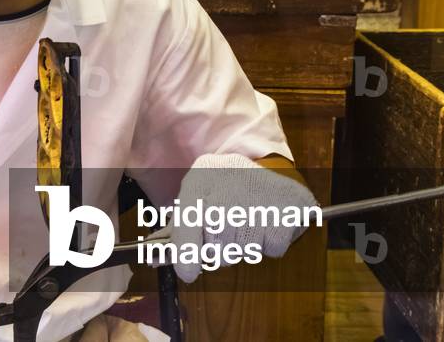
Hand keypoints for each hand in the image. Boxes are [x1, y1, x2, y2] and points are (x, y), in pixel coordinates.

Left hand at [170, 153, 315, 282]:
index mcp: (200, 180)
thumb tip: (157, 258)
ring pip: (244, 250)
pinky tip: (267, 222)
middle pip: (218, 246)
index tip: (188, 273)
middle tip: (228, 233)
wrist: (270, 170)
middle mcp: (228, 186)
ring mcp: (259, 197)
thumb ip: (178, 227)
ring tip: (248, 222)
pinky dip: (269, 244)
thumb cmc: (223, 188)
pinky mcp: (286, 209)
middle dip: (221, 251)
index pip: (188, 221)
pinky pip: (271, 249)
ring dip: (245, 247)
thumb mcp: (196, 195)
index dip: (186, 252)